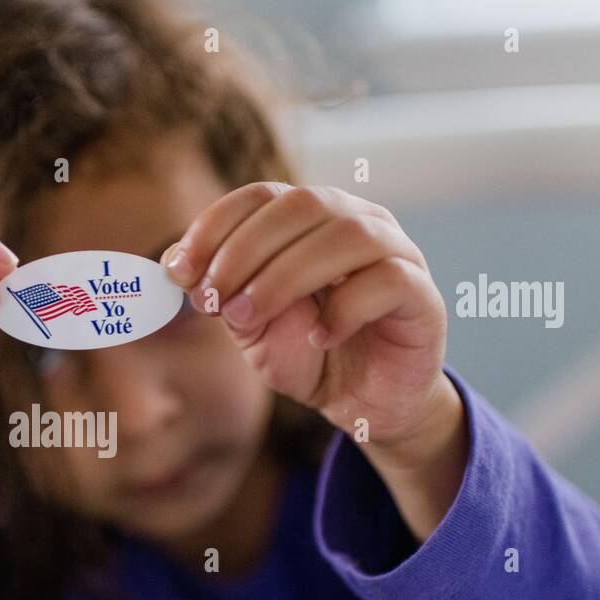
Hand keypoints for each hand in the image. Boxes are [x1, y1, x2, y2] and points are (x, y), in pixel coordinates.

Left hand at [161, 183, 452, 456]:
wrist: (363, 404)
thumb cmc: (309, 354)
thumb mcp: (251, 325)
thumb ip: (221, 291)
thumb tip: (176, 263)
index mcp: (312, 219)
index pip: (263, 195)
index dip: (216, 226)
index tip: (179, 270)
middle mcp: (359, 221)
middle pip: (302, 205)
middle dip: (245, 251)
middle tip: (213, 300)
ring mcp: (398, 254)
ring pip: (347, 235)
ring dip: (285, 276)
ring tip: (250, 319)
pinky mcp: (423, 296)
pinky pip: (389, 282)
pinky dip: (344, 308)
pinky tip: (319, 337)